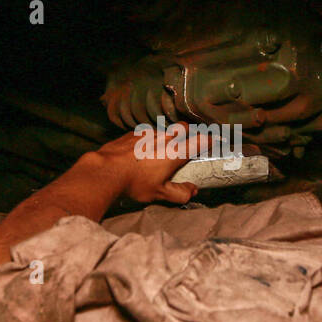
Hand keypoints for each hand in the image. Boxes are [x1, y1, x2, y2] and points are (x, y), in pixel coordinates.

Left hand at [83, 122, 210, 203]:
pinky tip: (141, 151)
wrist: (106, 170)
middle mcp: (165, 138)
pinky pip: (146, 133)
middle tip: (188, 143)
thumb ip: (179, 193)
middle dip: (189, 132)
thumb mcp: (160, 194)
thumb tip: (192, 191)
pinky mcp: (132, 133)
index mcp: (175, 152)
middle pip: (184, 127)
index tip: (215, 139)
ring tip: (162, 149)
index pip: (200, 141)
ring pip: (164, 129)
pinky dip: (149, 139)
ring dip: (168, 136)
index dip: (210, 139)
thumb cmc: (135, 183)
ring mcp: (147, 133)